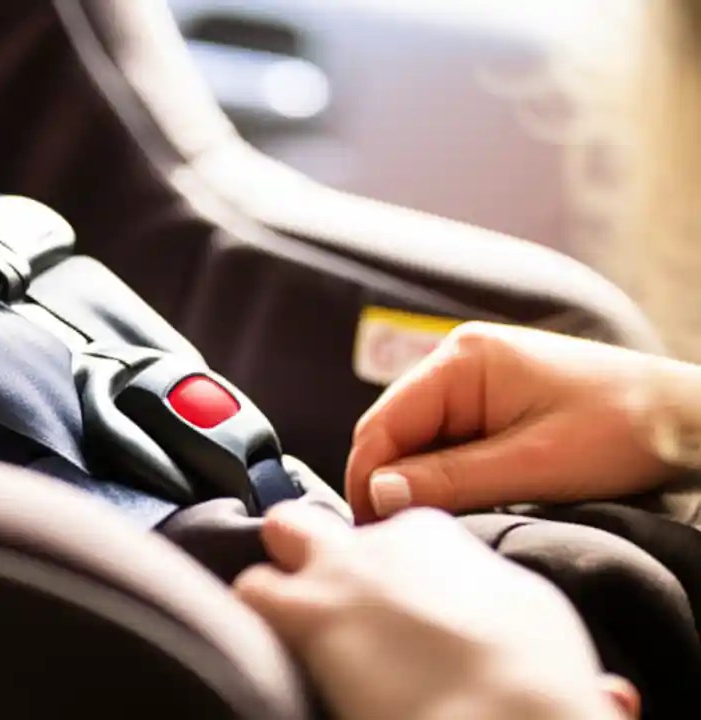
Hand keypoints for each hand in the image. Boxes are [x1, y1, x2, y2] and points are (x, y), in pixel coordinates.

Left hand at [234, 504, 634, 719]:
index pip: (400, 530)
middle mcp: (386, 542)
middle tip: (324, 591)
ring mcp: (340, 570)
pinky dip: (251, 610)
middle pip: (325, 517)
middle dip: (314, 546)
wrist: (503, 707)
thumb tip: (605, 691)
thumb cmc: (535, 678)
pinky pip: (251, 590)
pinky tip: (265, 638)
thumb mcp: (547, 637)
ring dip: (278, 572)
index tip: (396, 598)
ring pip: (280, 535)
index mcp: (444, 539)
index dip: (390, 567)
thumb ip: (535, 638)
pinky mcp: (303, 609)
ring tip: (284, 613)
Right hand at [347, 322, 694, 522]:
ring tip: (437, 528)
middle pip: (393, 433)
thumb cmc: (628, 431)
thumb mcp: (534, 464)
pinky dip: (445, 479)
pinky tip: (461, 507)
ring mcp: (474, 382)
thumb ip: (450, 479)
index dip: (369, 480)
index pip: (382, 423)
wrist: (695, 421)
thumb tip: (378, 495)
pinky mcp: (491, 404)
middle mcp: (458, 361)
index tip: (375, 534)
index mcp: (462, 358)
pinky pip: (446, 445)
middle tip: (401, 542)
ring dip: (420, 485)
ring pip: (417, 443)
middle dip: (392, 486)